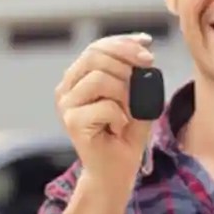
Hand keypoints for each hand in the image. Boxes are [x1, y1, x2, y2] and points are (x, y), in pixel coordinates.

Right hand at [55, 33, 156, 188]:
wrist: (116, 171)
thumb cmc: (125, 135)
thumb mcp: (136, 95)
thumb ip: (136, 70)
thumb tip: (143, 43)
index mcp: (77, 78)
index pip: (96, 47)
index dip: (123, 43)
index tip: (148, 45)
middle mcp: (66, 89)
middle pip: (95, 56)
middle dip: (127, 64)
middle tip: (142, 85)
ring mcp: (66, 105)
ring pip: (101, 79)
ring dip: (125, 95)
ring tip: (126, 114)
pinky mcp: (72, 122)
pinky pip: (106, 106)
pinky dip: (121, 116)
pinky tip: (118, 128)